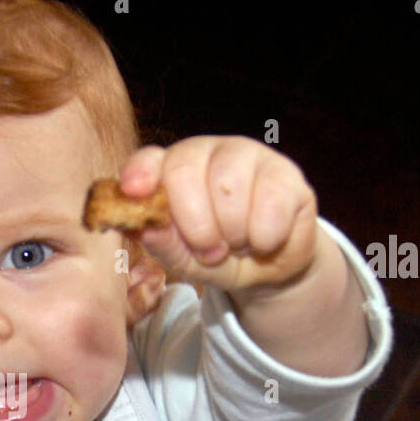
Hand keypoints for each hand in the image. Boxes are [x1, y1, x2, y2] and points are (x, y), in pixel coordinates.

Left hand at [117, 136, 318, 292]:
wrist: (270, 268)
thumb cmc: (219, 255)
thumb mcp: (185, 259)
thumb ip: (164, 243)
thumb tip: (145, 229)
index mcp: (171, 169)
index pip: (150, 160)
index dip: (140, 172)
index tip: (134, 190)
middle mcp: (206, 152)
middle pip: (185, 172)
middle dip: (195, 226)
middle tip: (209, 251)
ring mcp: (247, 155)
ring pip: (228, 187)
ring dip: (232, 233)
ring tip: (239, 244)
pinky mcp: (285, 172)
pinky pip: (270, 202)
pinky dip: (264, 236)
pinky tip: (265, 240)